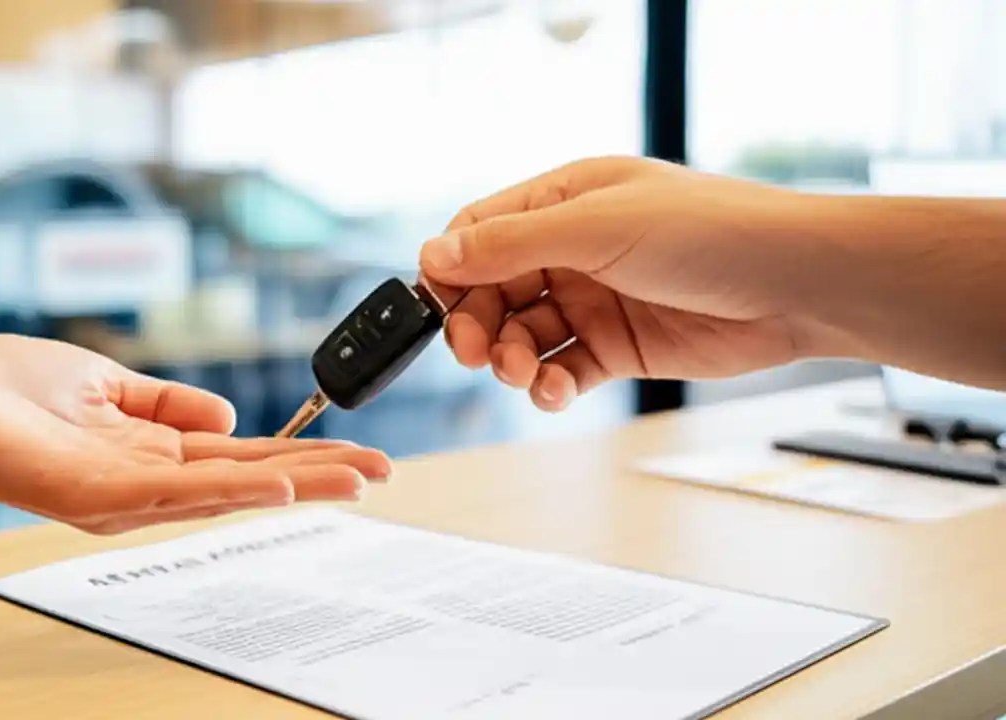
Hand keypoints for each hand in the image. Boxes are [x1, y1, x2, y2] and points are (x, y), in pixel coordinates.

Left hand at [0, 335, 391, 533]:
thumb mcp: (106, 382)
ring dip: (295, 488)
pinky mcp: (100, 495)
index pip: (241, 458)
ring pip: (227, 493)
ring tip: (355, 483)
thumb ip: (168, 402)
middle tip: (382, 474)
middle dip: (317, 477)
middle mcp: (147, 483)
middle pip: (248, 480)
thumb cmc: (3, 389)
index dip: (300, 455)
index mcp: (151, 454)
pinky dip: (235, 493)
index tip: (355, 452)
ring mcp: (126, 495)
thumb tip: (231, 418)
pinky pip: (178, 495)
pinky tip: (281, 488)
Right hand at [419, 156, 842, 410]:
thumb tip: (433, 254)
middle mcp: (574, 249)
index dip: (452, 268)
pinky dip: (549, 386)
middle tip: (476, 353)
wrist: (796, 286)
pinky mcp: (618, 347)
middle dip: (477, 324)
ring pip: (523, 335)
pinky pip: (563, 370)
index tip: (436, 305)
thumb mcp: (598, 228)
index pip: (480, 231)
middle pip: (493, 290)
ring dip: (512, 360)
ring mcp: (595, 299)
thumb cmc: (710, 232)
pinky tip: (555, 391)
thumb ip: (510, 244)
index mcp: (565, 201)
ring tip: (524, 374)